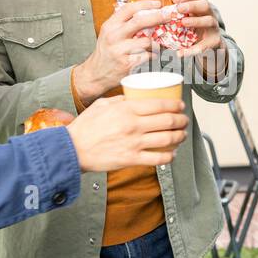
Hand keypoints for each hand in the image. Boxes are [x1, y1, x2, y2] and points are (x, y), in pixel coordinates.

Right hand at [65, 96, 189, 170]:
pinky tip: (172, 153)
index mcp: (126, 109)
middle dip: (182, 120)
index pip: (160, 104)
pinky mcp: (131, 159)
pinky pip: (158, 159)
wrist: (73, 149)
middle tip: (184, 120)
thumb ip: (120, 100)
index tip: (180, 106)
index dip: (175, 105)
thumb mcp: (102, 105)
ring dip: (180, 137)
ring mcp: (134, 143)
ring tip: (182, 135)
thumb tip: (135, 98)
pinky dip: (169, 156)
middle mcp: (133, 125)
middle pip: (168, 121)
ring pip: (167, 139)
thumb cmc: (85, 127)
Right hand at [72, 0, 169, 103]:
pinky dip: (152, 55)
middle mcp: (114, 37)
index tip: (158, 4)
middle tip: (168, 16)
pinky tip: (149, 56)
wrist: (95, 74)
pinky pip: (147, 56)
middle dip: (158, 17)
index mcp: (110, 26)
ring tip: (155, 45)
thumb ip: (123, 22)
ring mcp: (120, 51)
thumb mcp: (108, 33)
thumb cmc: (106, 53)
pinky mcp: (127, 64)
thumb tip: (145, 11)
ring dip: (155, 43)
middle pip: (140, 21)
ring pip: (147, 41)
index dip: (146, 4)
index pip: (129, 9)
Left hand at [172, 0, 226, 79]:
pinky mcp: (215, 42)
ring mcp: (214, 28)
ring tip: (183, 23)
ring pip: (209, 21)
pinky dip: (192, 50)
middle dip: (192, 5)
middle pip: (205, 5)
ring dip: (196, 21)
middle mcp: (210, 15)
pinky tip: (181, 53)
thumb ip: (178, 16)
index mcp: (202, 8)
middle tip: (179, 8)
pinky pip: (205, 45)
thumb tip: (157, 13)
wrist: (211, 48)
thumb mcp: (188, 21)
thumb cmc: (195, 31)